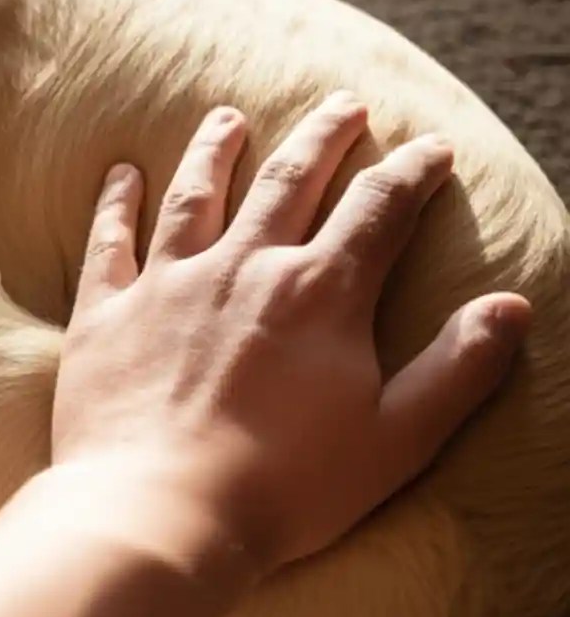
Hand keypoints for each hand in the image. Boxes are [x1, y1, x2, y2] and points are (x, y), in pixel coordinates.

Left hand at [53, 92, 530, 573]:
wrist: (160, 512)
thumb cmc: (284, 487)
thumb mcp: (395, 439)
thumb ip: (457, 369)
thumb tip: (510, 305)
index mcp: (320, 293)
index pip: (379, 209)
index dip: (412, 172)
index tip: (431, 148)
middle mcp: (243, 267)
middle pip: (289, 181)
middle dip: (322, 137)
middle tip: (341, 104)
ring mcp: (169, 282)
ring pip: (198, 193)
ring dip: (217, 149)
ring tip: (229, 117)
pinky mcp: (107, 310)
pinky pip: (111, 239)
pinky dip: (116, 201)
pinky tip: (121, 172)